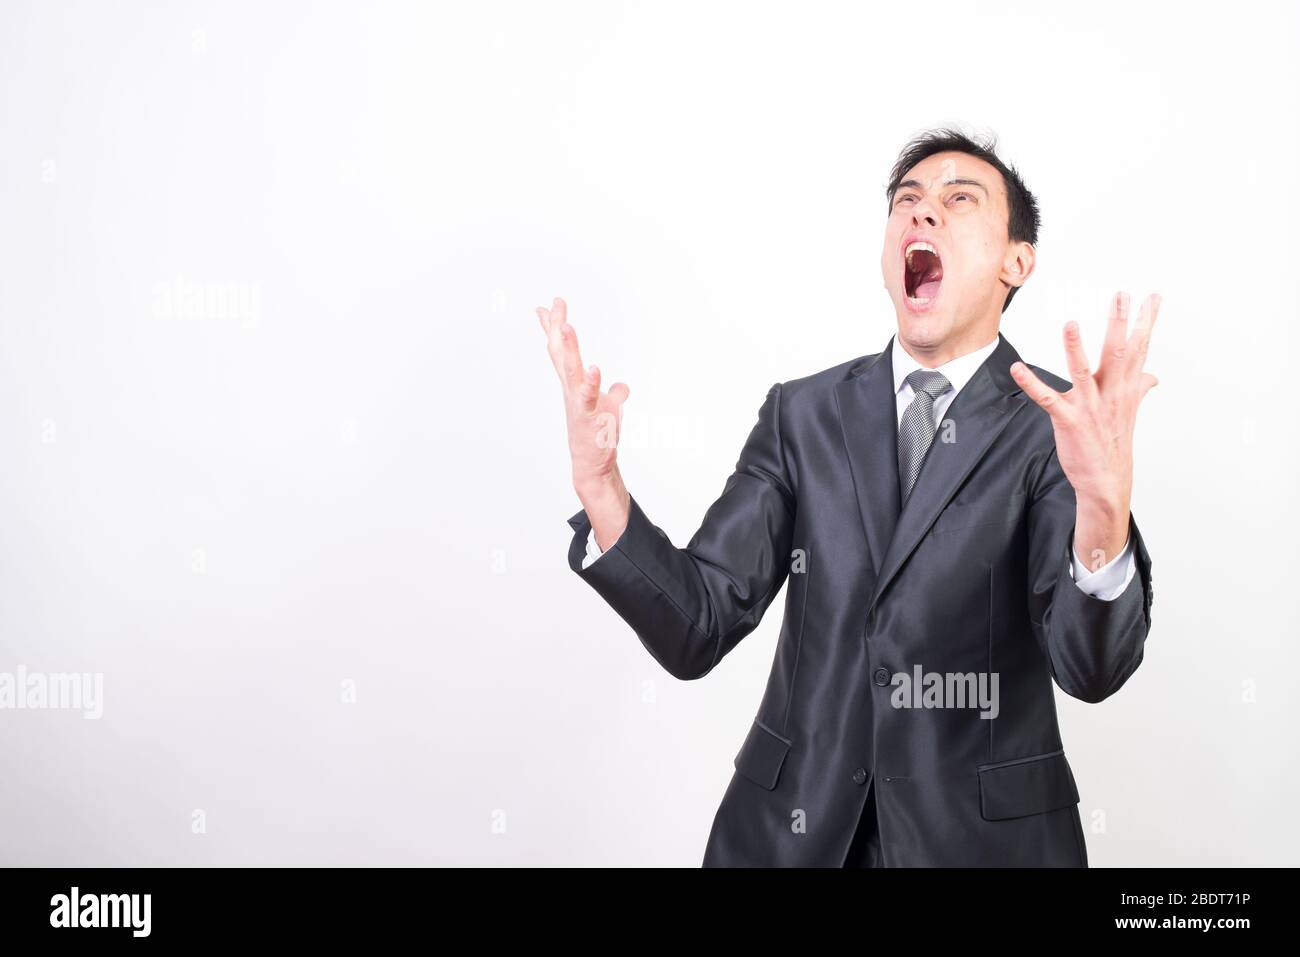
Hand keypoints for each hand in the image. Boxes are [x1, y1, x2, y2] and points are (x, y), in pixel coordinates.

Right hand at [537, 296, 630, 490]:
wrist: (592, 463)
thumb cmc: (597, 434)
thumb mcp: (609, 408)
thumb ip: (614, 393)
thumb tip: (622, 386)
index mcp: (573, 384)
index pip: (561, 352)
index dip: (553, 329)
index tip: (547, 306)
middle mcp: (571, 389)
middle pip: (562, 354)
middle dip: (558, 327)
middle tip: (555, 303)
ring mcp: (578, 402)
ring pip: (571, 370)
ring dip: (569, 348)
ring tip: (566, 325)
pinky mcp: (589, 416)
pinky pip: (589, 396)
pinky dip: (591, 382)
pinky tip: (594, 367)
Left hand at [1010, 292, 1160, 567]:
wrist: (1107, 480)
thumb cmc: (1114, 441)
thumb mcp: (1128, 411)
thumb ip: (1139, 389)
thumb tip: (1152, 377)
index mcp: (1125, 389)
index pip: (1138, 349)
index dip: (1146, 322)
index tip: (1153, 297)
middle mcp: (1110, 395)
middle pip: (1117, 354)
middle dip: (1119, 324)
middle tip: (1121, 295)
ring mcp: (1089, 408)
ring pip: (1082, 373)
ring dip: (1075, 349)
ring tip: (1071, 324)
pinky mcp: (1069, 421)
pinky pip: (1048, 399)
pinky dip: (1032, 384)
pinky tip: (1017, 369)